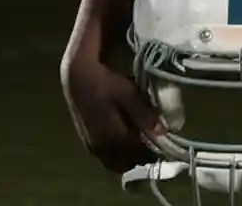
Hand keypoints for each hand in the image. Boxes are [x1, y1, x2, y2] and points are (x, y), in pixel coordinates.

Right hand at [62, 56, 164, 172]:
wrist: (79, 77)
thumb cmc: (106, 84)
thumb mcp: (129, 95)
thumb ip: (144, 114)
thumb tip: (162, 132)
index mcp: (114, 138)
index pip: (137, 157)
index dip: (151, 154)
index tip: (162, 148)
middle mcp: (101, 148)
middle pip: (124, 164)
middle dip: (138, 159)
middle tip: (151, 146)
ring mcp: (92, 145)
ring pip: (113, 161)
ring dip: (126, 157)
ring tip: (138, 142)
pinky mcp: (87, 139)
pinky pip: (105, 155)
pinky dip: (116, 153)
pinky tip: (123, 137)